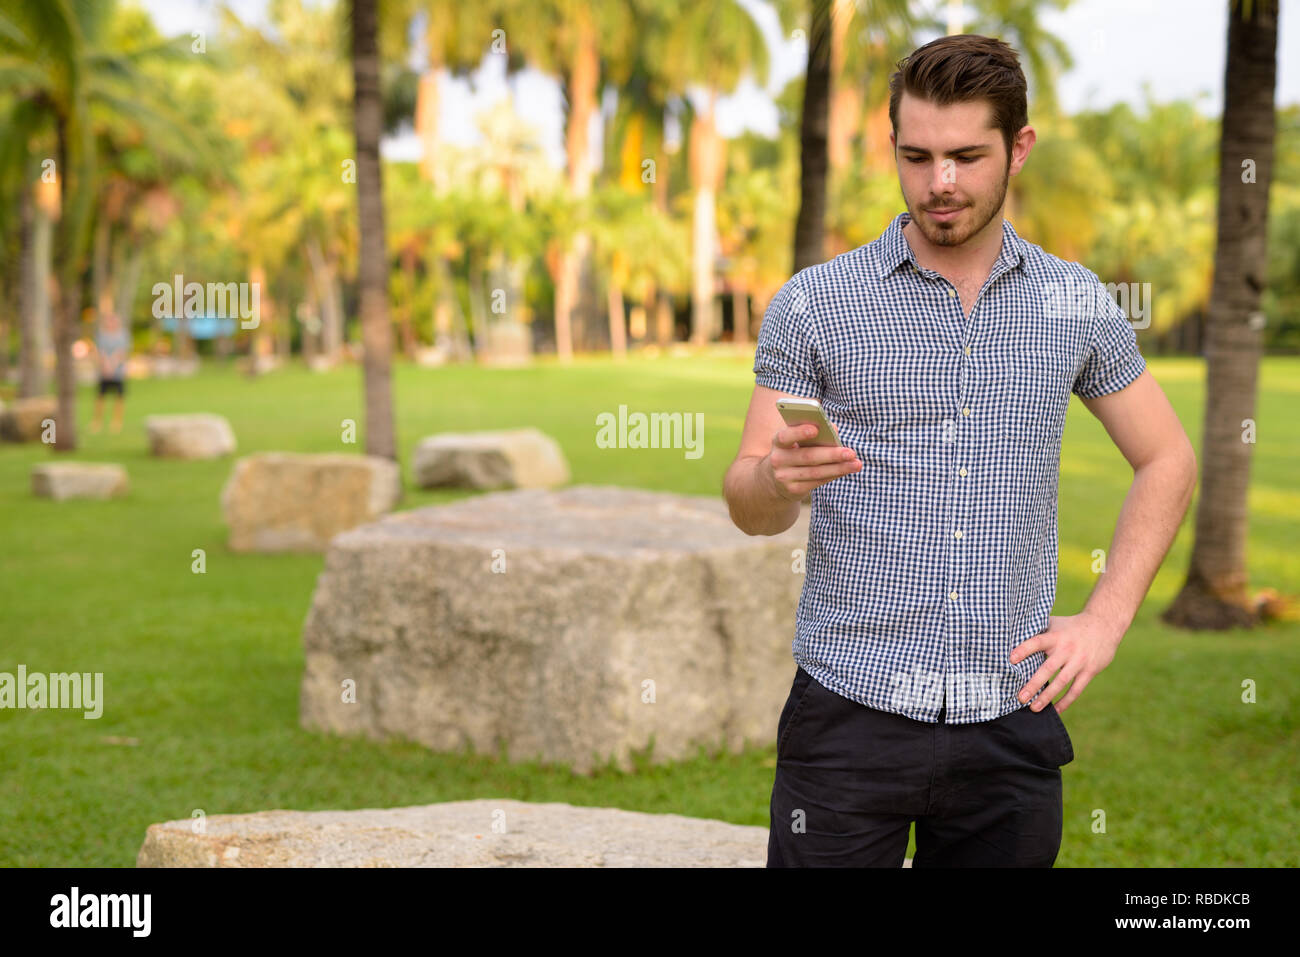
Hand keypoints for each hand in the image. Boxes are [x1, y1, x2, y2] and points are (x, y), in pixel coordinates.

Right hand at [765, 422, 860, 501]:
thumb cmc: (794, 451)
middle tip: (850, 452)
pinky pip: (817, 482)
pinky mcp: (793, 490)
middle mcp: (778, 460)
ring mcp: (784, 477)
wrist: (775, 479)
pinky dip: (834, 475)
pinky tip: (846, 470)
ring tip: (856, 464)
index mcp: (778, 442)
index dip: (800, 432)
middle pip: (808, 456)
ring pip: (816, 472)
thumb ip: (813, 432)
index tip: (816, 429)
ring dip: (839, 468)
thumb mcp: (797, 440)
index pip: (786, 436)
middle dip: (831, 454)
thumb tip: (834, 430)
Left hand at [1008, 611, 1123, 714]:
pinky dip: (1066, 701)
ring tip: (1034, 708)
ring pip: (1061, 682)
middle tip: (1020, 697)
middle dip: (1033, 684)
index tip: (1011, 659)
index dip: (1024, 650)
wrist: (1104, 624)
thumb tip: (1011, 636)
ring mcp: (1079, 661)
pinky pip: (1076, 689)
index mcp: (1055, 636)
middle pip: (1048, 668)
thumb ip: (1037, 630)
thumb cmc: (1071, 625)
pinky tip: (1056, 710)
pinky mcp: (1089, 671)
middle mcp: (1067, 649)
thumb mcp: (1055, 623)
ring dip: (1047, 696)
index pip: (1037, 642)